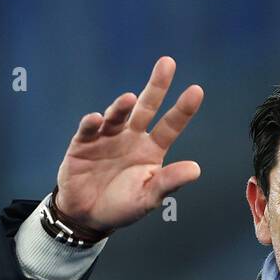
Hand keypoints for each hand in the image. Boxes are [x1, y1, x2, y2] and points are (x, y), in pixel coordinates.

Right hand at [55, 56, 203, 231]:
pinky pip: (88, 130)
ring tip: (130, 99)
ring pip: (117, 115)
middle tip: (168, 63)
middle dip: (157, 86)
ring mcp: (107, 137)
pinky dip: (92, 123)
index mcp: (151, 150)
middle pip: (146, 108)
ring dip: (122, 106)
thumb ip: (169, 182)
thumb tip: (196, 169)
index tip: (196, 91)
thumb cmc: (122, 207)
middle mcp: (131, 137)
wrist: (87, 216)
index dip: (183, 110)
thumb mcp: (148, 198)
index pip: (170, 126)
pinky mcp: (83, 143)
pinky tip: (97, 119)